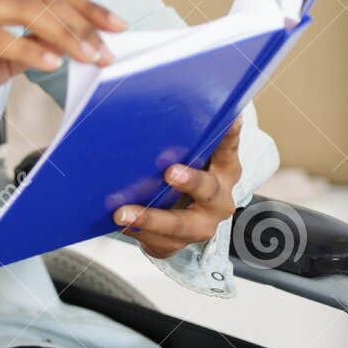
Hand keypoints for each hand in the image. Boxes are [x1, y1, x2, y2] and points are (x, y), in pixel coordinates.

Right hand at [0, 0, 127, 149]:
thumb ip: (29, 44)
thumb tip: (73, 46)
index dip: (85, 5)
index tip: (115, 25)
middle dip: (84, 22)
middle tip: (110, 48)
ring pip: (28, 11)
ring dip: (66, 36)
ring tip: (91, 57)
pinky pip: (0, 37)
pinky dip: (31, 50)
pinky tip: (53, 64)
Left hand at [112, 115, 243, 257]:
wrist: (186, 223)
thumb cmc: (189, 177)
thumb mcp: (197, 158)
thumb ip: (190, 137)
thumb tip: (167, 103)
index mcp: (225, 170)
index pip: (229, 148)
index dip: (229, 135)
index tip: (227, 119)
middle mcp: (218, 199)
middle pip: (208, 190)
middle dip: (190, 181)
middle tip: (170, 172)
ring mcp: (200, 225)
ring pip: (178, 225)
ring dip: (149, 218)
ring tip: (122, 213)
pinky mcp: (176, 244)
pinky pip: (156, 240)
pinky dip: (135, 231)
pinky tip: (118, 223)